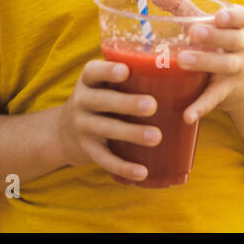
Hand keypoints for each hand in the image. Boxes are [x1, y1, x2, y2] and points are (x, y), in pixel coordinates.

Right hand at [55, 59, 161, 183]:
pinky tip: (142, 172)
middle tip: (152, 106)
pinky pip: (105, 160)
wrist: (63, 133)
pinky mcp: (87, 150)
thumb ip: (130, 76)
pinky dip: (124, 167)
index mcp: (89, 81)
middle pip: (102, 101)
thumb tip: (180, 70)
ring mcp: (82, 127)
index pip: (93, 72)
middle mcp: (81, 101)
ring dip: (132, 134)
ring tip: (157, 137)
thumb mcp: (104, 84)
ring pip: (106, 129)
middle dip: (127, 103)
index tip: (125, 71)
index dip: (108, 71)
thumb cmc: (101, 99)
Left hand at [161, 0, 243, 120]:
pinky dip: (201, 106)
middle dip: (215, 35)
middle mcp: (240, 46)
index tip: (218, 16)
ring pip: (225, 65)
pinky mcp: (227, 92)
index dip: (232, 16)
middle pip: (233, 39)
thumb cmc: (216, 45)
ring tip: (183, 61)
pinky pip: (215, 98)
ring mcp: (236, 70)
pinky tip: (187, 114)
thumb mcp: (205, 25)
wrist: (242, 84)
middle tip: (194, 33)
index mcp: (236, 27)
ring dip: (206, 62)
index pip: (241, 17)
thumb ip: (182, 8)